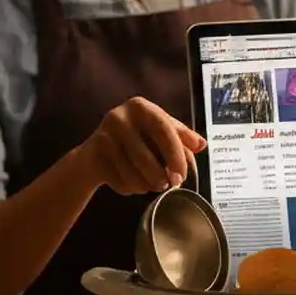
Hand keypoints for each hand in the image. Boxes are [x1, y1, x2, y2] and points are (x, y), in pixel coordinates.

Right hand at [79, 97, 204, 194]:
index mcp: (141, 107)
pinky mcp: (94, 154)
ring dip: (147, 185)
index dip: (175, 154)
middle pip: (145, 155)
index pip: (164, 130)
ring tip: (155, 184)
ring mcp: (104, 135)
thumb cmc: (136, 139)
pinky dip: (132, 188)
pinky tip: (136, 184)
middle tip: (169, 184)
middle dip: (160, 176)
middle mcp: (119, 116)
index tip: (182, 173)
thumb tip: (201, 144)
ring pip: (131, 172)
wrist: (97, 153)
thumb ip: (182, 137)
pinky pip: (119, 179)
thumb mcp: (161, 133)